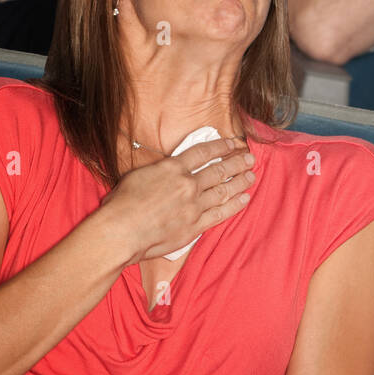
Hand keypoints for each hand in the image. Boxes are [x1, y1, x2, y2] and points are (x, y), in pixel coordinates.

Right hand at [105, 136, 255, 264]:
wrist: (122, 231)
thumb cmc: (122, 204)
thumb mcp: (139, 175)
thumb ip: (160, 170)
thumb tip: (169, 168)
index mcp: (173, 168)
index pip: (202, 153)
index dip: (220, 146)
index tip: (232, 144)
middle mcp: (187, 184)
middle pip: (218, 170)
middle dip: (237, 163)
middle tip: (249, 159)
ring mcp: (193, 206)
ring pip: (223, 190)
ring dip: (239, 182)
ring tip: (251, 176)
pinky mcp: (195, 226)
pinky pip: (220, 214)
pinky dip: (234, 205)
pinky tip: (244, 199)